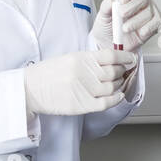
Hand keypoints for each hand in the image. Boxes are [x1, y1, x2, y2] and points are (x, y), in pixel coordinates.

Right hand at [23, 49, 137, 115]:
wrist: (30, 90)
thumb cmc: (48, 74)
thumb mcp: (68, 59)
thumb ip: (89, 60)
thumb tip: (111, 61)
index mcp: (80, 58)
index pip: (111, 55)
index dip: (125, 57)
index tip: (131, 58)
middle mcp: (84, 72)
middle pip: (114, 72)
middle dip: (122, 71)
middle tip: (122, 71)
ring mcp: (84, 90)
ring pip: (112, 87)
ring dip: (118, 85)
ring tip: (115, 83)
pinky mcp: (82, 105)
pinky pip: (107, 103)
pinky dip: (116, 99)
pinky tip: (117, 96)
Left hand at [90, 0, 160, 51]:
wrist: (110, 44)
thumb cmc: (107, 26)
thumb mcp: (102, 15)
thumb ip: (107, 5)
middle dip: (131, 7)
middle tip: (121, 15)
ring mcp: (150, 11)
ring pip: (148, 12)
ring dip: (135, 22)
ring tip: (125, 28)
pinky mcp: (155, 24)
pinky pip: (156, 23)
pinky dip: (147, 28)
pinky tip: (139, 32)